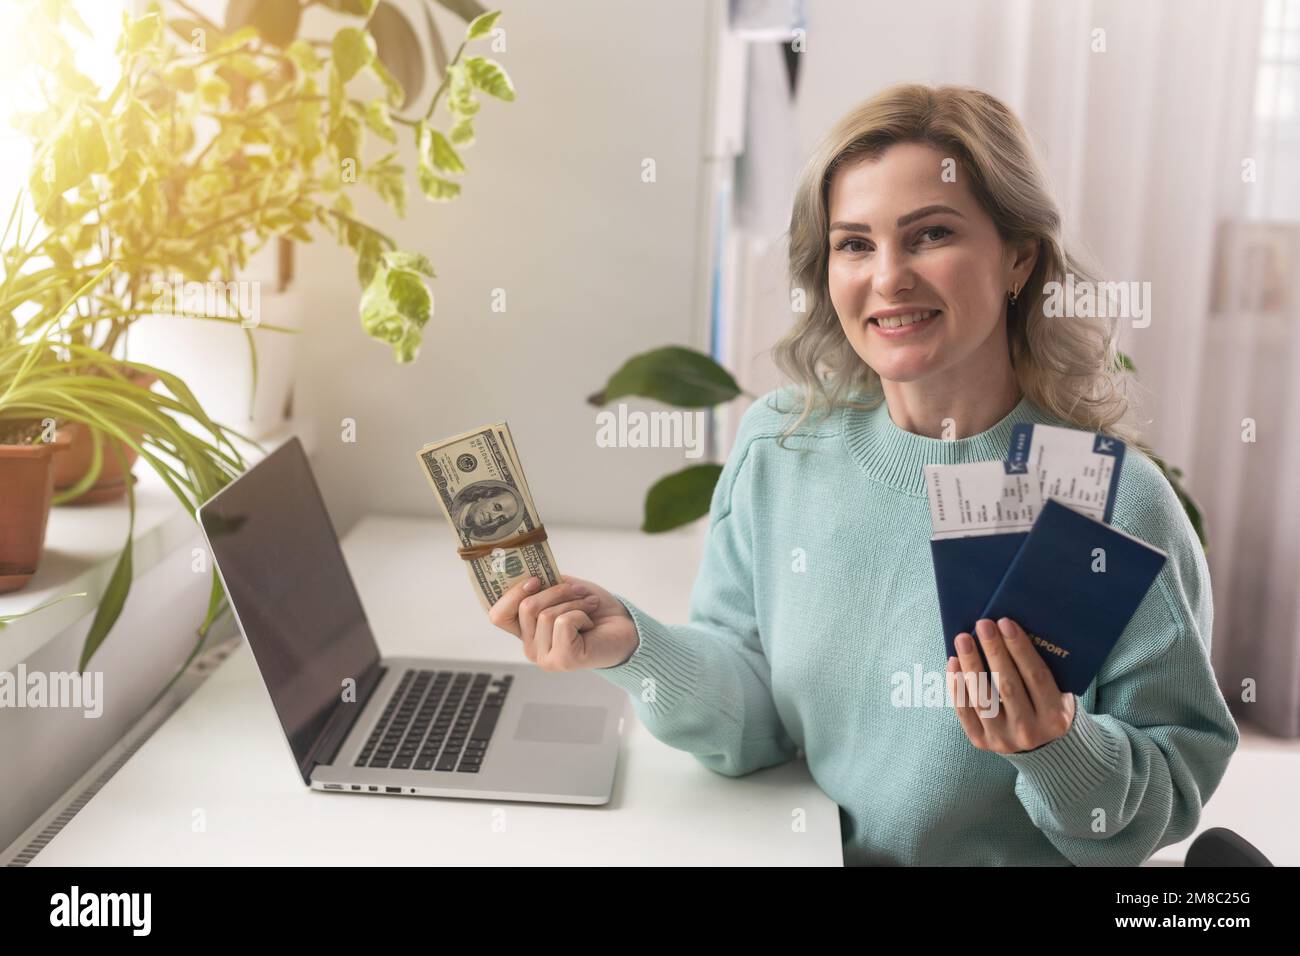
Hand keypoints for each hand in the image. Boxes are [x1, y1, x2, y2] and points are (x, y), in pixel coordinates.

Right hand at [488, 574, 638, 670]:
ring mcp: (545, 657)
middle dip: (556, 591)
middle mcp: (531, 648)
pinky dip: (581, 614)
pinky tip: (590, 624)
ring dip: (573, 602)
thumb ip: (541, 586)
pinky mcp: (563, 660)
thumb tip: (525, 571)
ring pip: (545, 613)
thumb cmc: (594, 610)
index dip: (511, 593)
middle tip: (579, 591)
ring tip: (588, 608)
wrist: (625, 628)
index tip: (535, 578)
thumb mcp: (563, 590)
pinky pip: (562, 622)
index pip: (498, 616)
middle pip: (525, 607)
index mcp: (526, 631)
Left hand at [948, 617, 1076, 754]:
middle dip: (994, 651)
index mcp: (1056, 717)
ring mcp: (1004, 740)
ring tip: (963, 639)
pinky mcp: (982, 742)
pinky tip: (953, 662)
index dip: (1020, 649)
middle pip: (1007, 686)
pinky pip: (965, 712)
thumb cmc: (1047, 705)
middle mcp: (1030, 732)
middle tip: (983, 624)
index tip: (1006, 623)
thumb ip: (1044, 668)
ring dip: (971, 665)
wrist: (1042, 747)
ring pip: (983, 698)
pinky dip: (957, 686)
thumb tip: (1011, 630)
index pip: (1036, 677)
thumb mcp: (1058, 691)